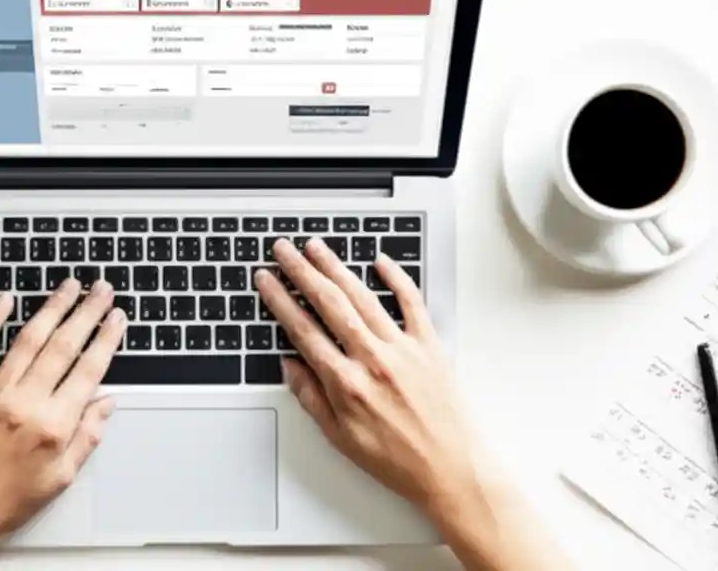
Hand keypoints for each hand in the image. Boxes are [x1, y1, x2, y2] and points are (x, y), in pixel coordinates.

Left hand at [0, 279, 125, 570]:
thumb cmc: (8, 501)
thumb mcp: (63, 477)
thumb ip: (88, 436)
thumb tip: (106, 403)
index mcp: (53, 425)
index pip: (89, 370)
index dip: (107, 339)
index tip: (117, 319)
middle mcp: (24, 404)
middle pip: (63, 346)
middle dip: (87, 312)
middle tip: (101, 290)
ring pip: (27, 339)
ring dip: (51, 308)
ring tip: (67, 287)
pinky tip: (5, 301)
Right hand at [255, 238, 481, 515]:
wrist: (451, 469)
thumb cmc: (398, 460)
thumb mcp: (340, 437)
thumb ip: (311, 397)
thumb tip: (289, 365)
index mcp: (345, 383)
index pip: (302, 330)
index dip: (279, 300)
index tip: (266, 280)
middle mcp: (373, 360)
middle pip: (328, 304)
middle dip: (301, 272)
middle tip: (284, 250)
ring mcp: (403, 348)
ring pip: (363, 297)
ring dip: (336, 268)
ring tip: (317, 248)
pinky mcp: (429, 346)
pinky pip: (412, 303)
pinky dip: (396, 279)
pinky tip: (380, 261)